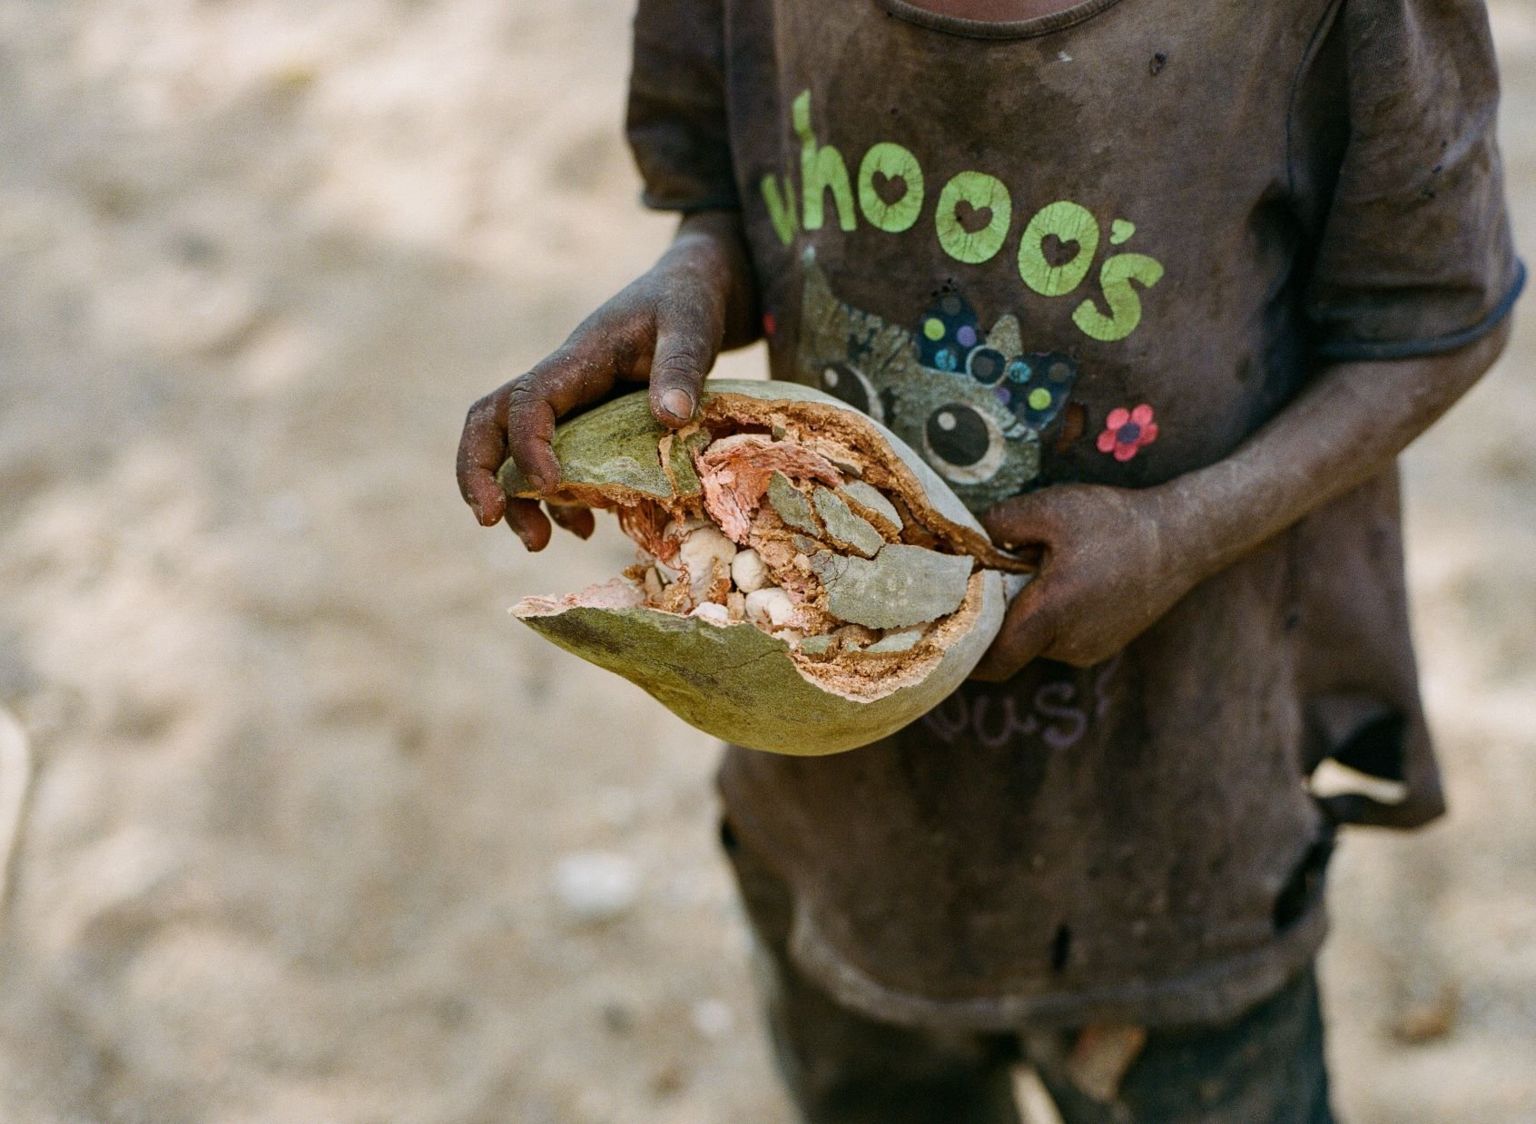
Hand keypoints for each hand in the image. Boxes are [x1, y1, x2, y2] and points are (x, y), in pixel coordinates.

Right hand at [456, 220, 741, 549]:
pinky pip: (551, 465)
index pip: (528, 398)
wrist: (690, 291)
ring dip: (514, 498)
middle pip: (488, 421)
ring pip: (510, 450)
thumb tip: (672, 417)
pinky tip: (585, 529)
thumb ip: (682, 366)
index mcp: (578, 359)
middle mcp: (560, 383)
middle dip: (478, 471)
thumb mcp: (693, 327)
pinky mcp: (585, 424)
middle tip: (489, 518)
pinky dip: (557, 502)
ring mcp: (568, 405)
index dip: (528, 443)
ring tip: (538, 544)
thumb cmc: (688, 303)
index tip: (552, 485)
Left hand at [970, 483, 1192, 679]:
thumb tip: (965, 540)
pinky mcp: (1105, 645)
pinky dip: (1051, 616)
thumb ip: (999, 524)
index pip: (993, 659)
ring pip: (1037, 641)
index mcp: (1050, 614)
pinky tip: (1064, 580)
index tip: (941, 634)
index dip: (963, 655)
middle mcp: (1068, 644)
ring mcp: (1089, 650)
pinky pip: (1062, 637)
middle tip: (980, 585)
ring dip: (1026, 615)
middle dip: (994, 619)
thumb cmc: (1115, 521)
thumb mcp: (1050, 508)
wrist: (1185, 538)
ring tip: (1031, 572)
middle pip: (1011, 645)